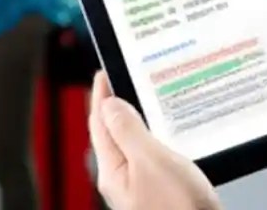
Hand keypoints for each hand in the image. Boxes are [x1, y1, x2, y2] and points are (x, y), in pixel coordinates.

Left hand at [90, 72, 221, 209]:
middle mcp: (121, 179)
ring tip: (144, 101)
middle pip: (112, 133)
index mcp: (112, 168)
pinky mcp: (160, 195)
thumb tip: (109, 104)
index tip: (105, 72)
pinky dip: (154, 140)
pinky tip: (167, 137)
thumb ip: (128, 130)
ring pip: (132, 146)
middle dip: (116, 106)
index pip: (99, 122)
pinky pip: (150, 159)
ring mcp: (140, 188)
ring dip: (137, 122)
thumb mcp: (151, 161)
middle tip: (122, 81)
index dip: (102, 94)